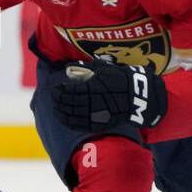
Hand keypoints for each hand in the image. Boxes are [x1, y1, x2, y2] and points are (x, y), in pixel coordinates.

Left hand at [51, 59, 166, 131]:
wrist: (138, 96)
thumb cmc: (121, 79)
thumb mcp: (104, 69)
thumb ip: (86, 68)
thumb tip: (70, 66)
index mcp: (92, 86)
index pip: (69, 89)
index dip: (59, 90)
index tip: (54, 88)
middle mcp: (92, 100)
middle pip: (69, 102)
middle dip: (58, 100)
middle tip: (54, 98)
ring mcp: (96, 113)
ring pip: (73, 115)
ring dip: (62, 112)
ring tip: (56, 109)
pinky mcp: (100, 122)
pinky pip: (81, 125)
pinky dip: (70, 123)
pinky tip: (64, 119)